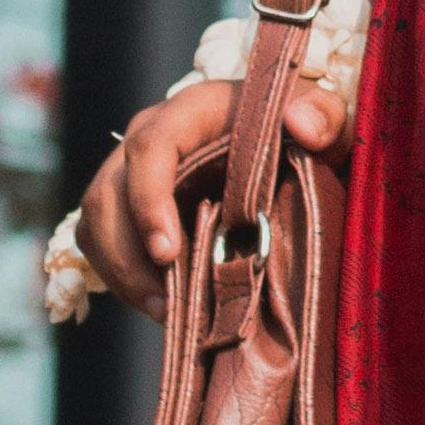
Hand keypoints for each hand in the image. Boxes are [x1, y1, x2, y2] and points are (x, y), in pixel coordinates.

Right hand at [74, 69, 350, 318]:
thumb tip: (300, 123)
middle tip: (167, 305)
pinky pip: (102, 244)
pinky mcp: (128, 208)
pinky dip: (122, 279)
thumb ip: (326, 116)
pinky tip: (162, 307)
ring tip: (166, 314)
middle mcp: (150, 136)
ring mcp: (133, 174)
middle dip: (128, 255)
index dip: (148, 199)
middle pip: (109, 192)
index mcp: (193, 111)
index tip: (168, 252)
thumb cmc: (307, 132)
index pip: (150, 147)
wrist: (289, 148)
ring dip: (121, 274)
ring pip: (96, 222)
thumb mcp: (328, 122)